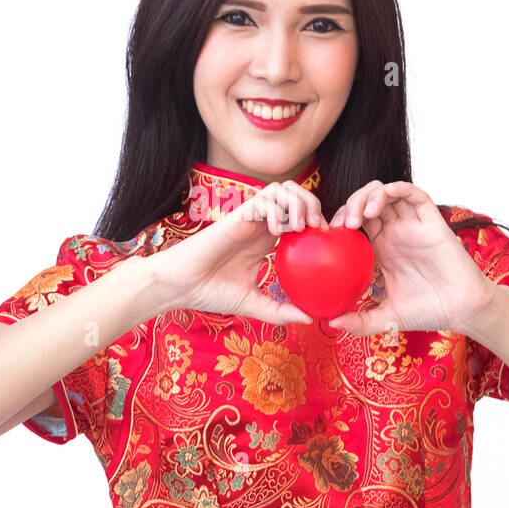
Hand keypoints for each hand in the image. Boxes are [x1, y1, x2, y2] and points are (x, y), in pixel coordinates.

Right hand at [151, 178, 329, 324]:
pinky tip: (276, 231)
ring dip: (297, 202)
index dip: (317, 220)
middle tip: (319, 228)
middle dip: (313, 204)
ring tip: (299, 227)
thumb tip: (310, 318)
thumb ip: (280, 310)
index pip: (300, 215)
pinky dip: (276, 209)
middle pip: (296, 194)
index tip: (328, 240)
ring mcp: (249, 217)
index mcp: (267, 240)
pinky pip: (263, 198)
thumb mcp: (254, 305)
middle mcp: (260, 224)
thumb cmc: (212, 293)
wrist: (181, 287)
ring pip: (282, 189)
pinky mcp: (237, 215)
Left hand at [325, 180, 495, 335]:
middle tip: (343, 224)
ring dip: (368, 195)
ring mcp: (412, 224)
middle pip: (366, 202)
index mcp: (382, 249)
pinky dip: (394, 189)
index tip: (329, 232)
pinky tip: (379, 203)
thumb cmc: (428, 312)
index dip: (340, 219)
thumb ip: (360, 321)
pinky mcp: (431, 220)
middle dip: (350, 204)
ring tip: (361, 216)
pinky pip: (413, 193)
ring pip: (386, 192)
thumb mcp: (386, 318)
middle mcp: (395, 232)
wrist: (461, 310)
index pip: (355, 221)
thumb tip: (331, 322)